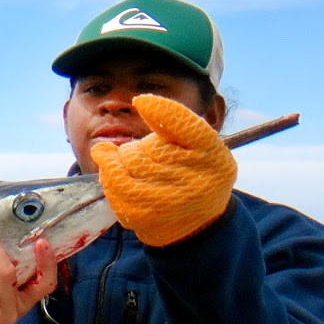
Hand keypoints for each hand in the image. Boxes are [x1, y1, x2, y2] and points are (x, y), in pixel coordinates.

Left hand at [90, 94, 235, 247]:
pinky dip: (111, 176)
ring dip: (120, 160)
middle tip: (150, 159)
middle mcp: (193, 179)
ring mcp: (164, 200)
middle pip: (144, 147)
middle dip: (138, 148)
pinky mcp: (140, 215)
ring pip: (124, 163)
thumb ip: (177, 122)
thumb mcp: (201, 144)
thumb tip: (140, 101)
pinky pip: (112, 184)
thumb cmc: (196, 172)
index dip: (161, 110)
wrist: (198, 222)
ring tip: (133, 166)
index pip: (185, 125)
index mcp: (212, 156)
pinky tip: (120, 177)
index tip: (140, 101)